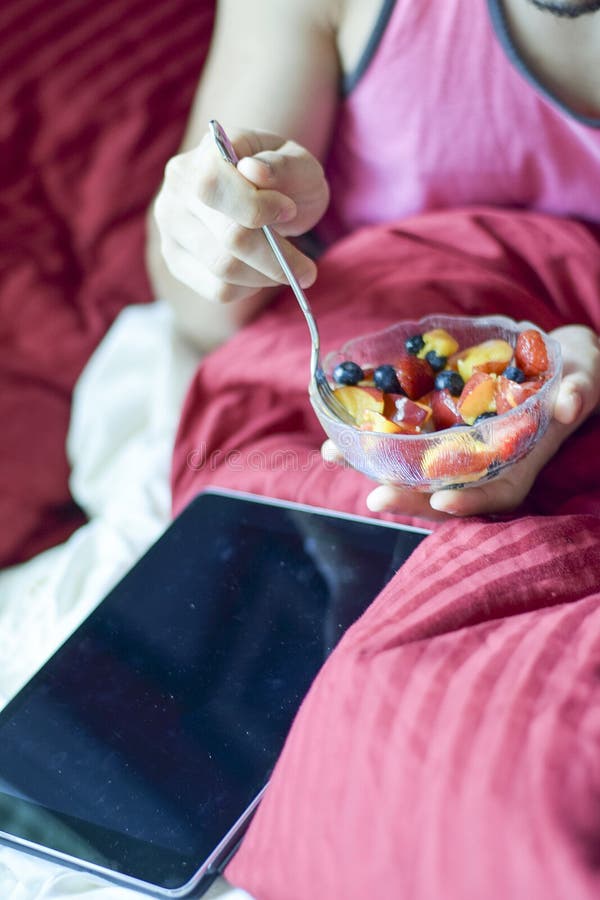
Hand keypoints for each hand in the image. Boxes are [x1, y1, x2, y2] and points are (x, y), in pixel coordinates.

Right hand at [153, 128, 328, 303]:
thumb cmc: (283, 178)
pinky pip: (217, 289)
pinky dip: (249, 289)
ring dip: (267, 276)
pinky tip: (261, 274)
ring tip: (290, 272)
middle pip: (228, 235)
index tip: (289, 211)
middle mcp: (179, 186)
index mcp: (206, 150)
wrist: (263, 197)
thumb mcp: (299, 163)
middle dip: (276, 257)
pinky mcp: (176, 259)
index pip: (214, 183)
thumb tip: (254, 170)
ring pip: (223, 268)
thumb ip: (284, 164)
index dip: (255, 206)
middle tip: (308, 270)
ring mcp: (171, 225)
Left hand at [321, 325, 599, 518]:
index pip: (497, 494)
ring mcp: (458, 448)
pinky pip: (404, 440)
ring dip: (376, 466)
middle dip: (410, 497)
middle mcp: (483, 462)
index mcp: (518, 462)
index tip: (442, 502)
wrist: (554, 363)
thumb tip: (568, 402)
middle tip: (374, 496)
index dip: (471, 501)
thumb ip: (578, 391)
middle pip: (444, 492)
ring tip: (336, 455)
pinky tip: (340, 431)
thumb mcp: (582, 380)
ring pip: (415, 470)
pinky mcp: (439, 427)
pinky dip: (372, 437)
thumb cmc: (573, 377)